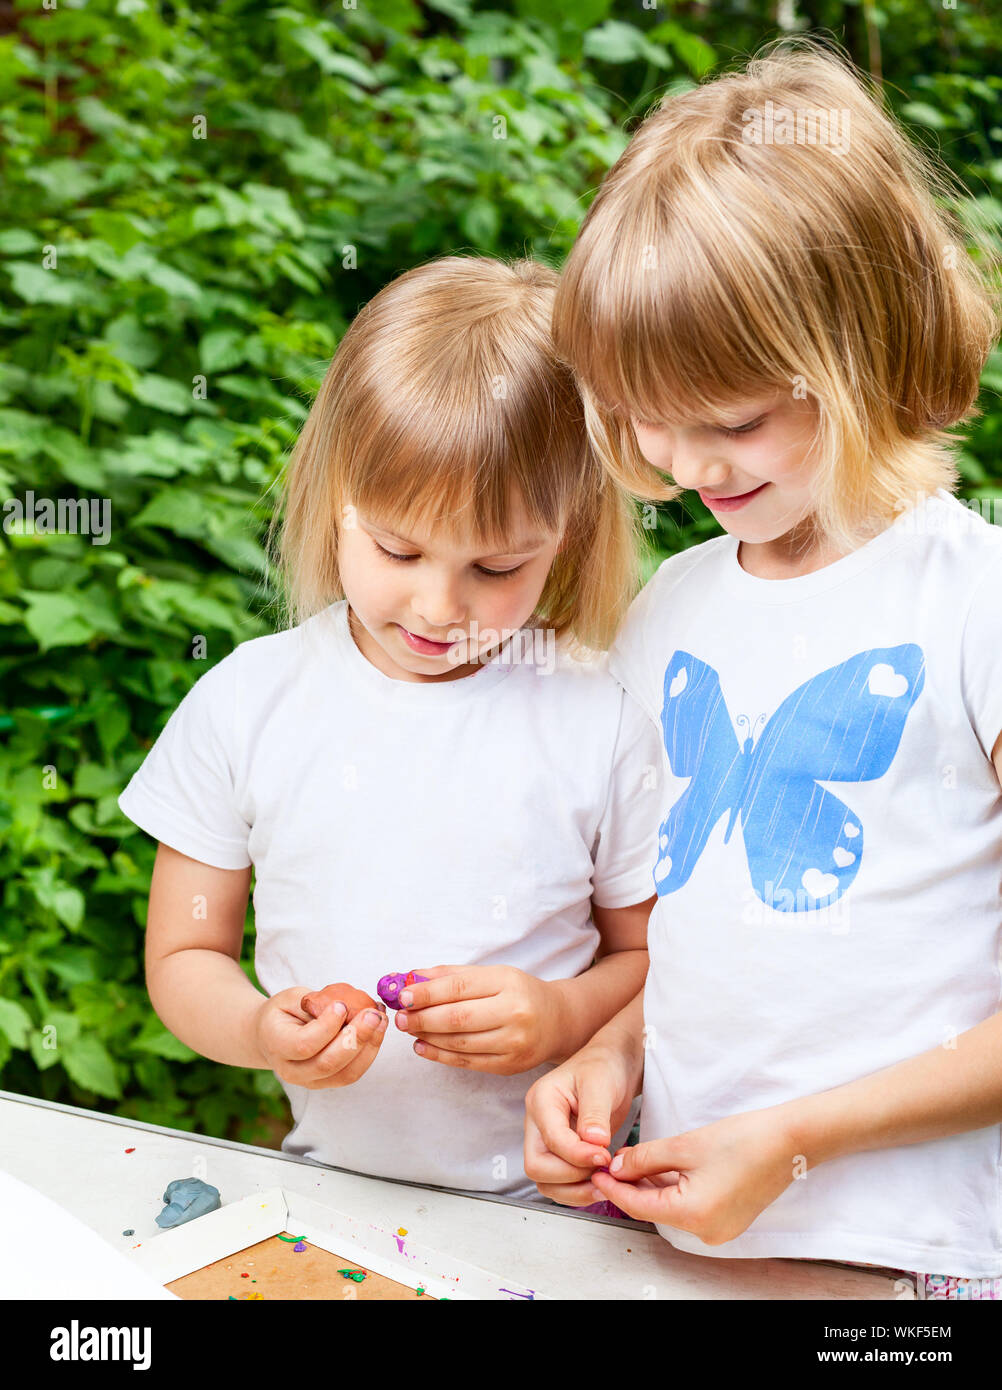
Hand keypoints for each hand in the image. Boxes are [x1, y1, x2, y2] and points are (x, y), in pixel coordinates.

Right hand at [254, 986, 387, 1088]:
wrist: (271, 1036)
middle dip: (356, 1038)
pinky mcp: (327, 1083)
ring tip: (381, 1020)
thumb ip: (314, 1003)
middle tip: (373, 1014)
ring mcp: (310, 1081)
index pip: (304, 1044)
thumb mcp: (291, 998)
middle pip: (328, 1063)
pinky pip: (352, 1073)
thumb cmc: (283, 1012)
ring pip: (345, 1073)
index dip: (327, 1027)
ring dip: (368, 1047)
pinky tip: (378, 1031)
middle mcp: (291, 1071)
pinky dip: (369, 1053)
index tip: (342, 1005)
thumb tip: (346, 1008)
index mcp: (276, 1045)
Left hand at [393, 965, 564, 1074]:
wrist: (557, 1021)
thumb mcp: (491, 975)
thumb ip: (451, 975)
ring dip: (427, 1036)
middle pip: (457, 1017)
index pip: (459, 987)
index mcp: (508, 982)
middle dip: (422, 1017)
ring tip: (409, 1029)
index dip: (427, 992)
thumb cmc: (518, 993)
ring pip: (459, 1042)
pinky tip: (423, 1046)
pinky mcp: (510, 1066)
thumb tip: (410, 978)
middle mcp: (514, 1012)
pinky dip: (440, 1056)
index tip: (403, 995)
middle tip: (400, 1017)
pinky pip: (467, 1062)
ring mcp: (514, 1042)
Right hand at [524, 1041, 641, 1205]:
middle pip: (537, 1167)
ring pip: (544, 1181)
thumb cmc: (604, 1066)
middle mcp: (537, 1122)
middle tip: (602, 1169)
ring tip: (603, 1182)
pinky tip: (599, 1182)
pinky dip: (577, 1191)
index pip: (552, 1140)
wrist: (612, 1065)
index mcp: (541, 1100)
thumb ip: (595, 1114)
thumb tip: (594, 1143)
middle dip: (571, 1176)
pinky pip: (558, 1183)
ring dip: (574, 1190)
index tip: (605, 1156)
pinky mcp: (557, 1153)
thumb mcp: (601, 1083)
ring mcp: (545, 1139)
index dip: (578, 1155)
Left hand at [591, 1107, 800, 1243]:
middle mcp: (706, 1231)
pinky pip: (689, 1207)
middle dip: (630, 1186)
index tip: (595, 1171)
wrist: (789, 1140)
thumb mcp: (685, 1145)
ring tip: (631, 1161)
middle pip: (654, 1209)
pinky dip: (672, 1189)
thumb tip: (617, 1167)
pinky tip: (660, 1168)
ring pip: (671, 1208)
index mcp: (693, 1215)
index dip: (613, 1187)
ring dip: (651, 1187)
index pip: (638, 1205)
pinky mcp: (728, 1219)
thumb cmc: (743, 1140)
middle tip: (609, 1163)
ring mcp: (719, 1229)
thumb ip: (645, 1158)